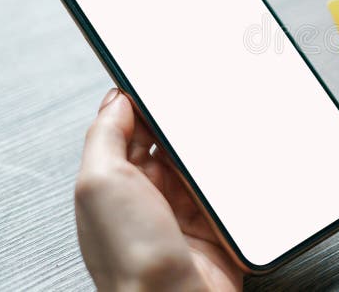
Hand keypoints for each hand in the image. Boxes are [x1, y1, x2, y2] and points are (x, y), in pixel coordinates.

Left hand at [75, 89, 242, 290]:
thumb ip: (105, 135)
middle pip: (169, 143)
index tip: (163, 82)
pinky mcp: (215, 222)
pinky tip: (238, 165)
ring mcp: (183, 210)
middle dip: (184, 125)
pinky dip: (234, 175)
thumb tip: (117, 99)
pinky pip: (227, 186)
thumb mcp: (100, 182)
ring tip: (224, 133)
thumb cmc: (132, 256)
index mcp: (113, 184)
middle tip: (200, 104)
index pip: (129, 130)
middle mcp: (147, 196)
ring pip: (201, 162)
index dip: (145, 105)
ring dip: (211, 150)